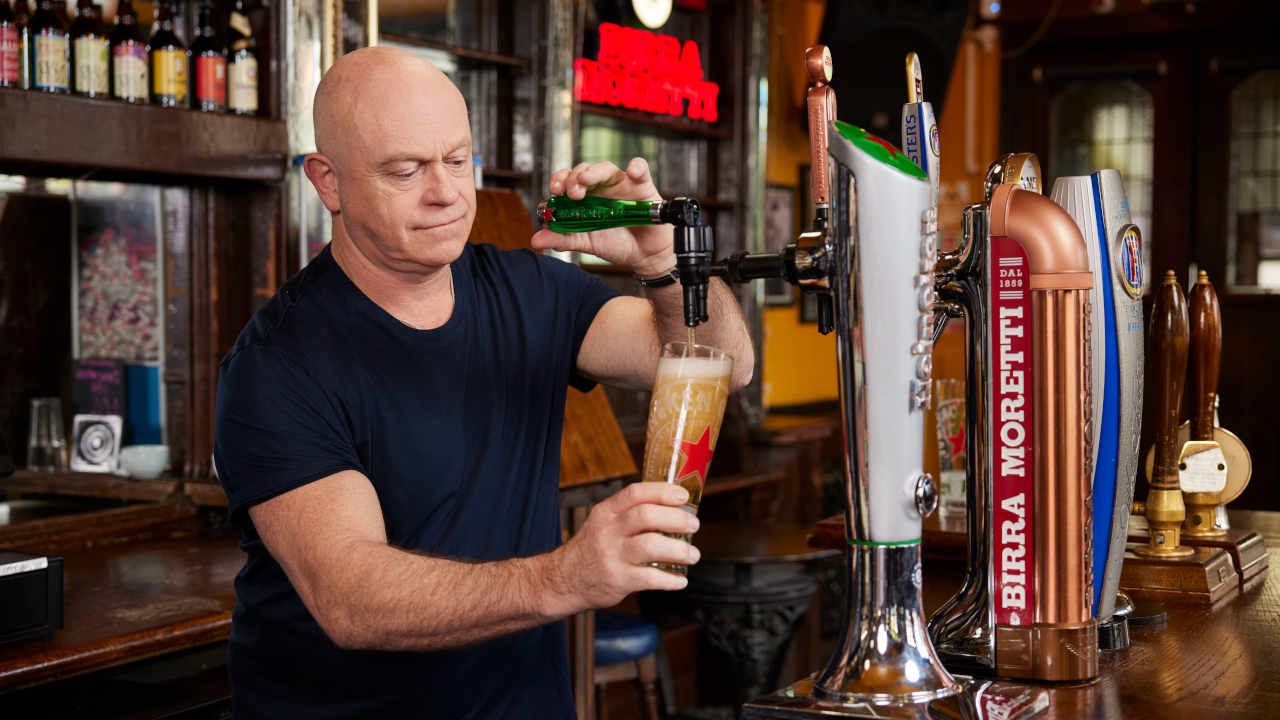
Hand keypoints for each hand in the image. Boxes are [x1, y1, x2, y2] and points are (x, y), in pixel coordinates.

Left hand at [530, 158, 676, 277]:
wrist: (644, 257)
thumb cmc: (616, 245)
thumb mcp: (586, 243)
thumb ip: (563, 238)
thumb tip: (536, 239)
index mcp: (584, 198)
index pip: (566, 182)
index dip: (558, 182)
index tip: (553, 192)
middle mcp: (600, 188)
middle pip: (582, 171)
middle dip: (573, 178)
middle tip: (571, 193)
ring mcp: (621, 185)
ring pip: (605, 168)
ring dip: (594, 172)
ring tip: (586, 180)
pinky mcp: (642, 186)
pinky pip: (640, 170)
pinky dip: (636, 167)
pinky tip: (632, 170)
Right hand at [548, 482, 700, 613]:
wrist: (564, 579)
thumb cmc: (593, 548)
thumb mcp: (604, 523)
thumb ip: (630, 514)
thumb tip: (675, 509)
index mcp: (606, 512)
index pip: (635, 493)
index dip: (662, 492)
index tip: (684, 496)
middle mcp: (608, 530)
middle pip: (646, 516)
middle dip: (676, 519)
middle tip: (694, 525)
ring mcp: (611, 555)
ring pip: (651, 545)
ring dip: (678, 550)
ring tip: (693, 555)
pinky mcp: (616, 580)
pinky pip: (649, 578)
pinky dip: (670, 580)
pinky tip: (681, 580)